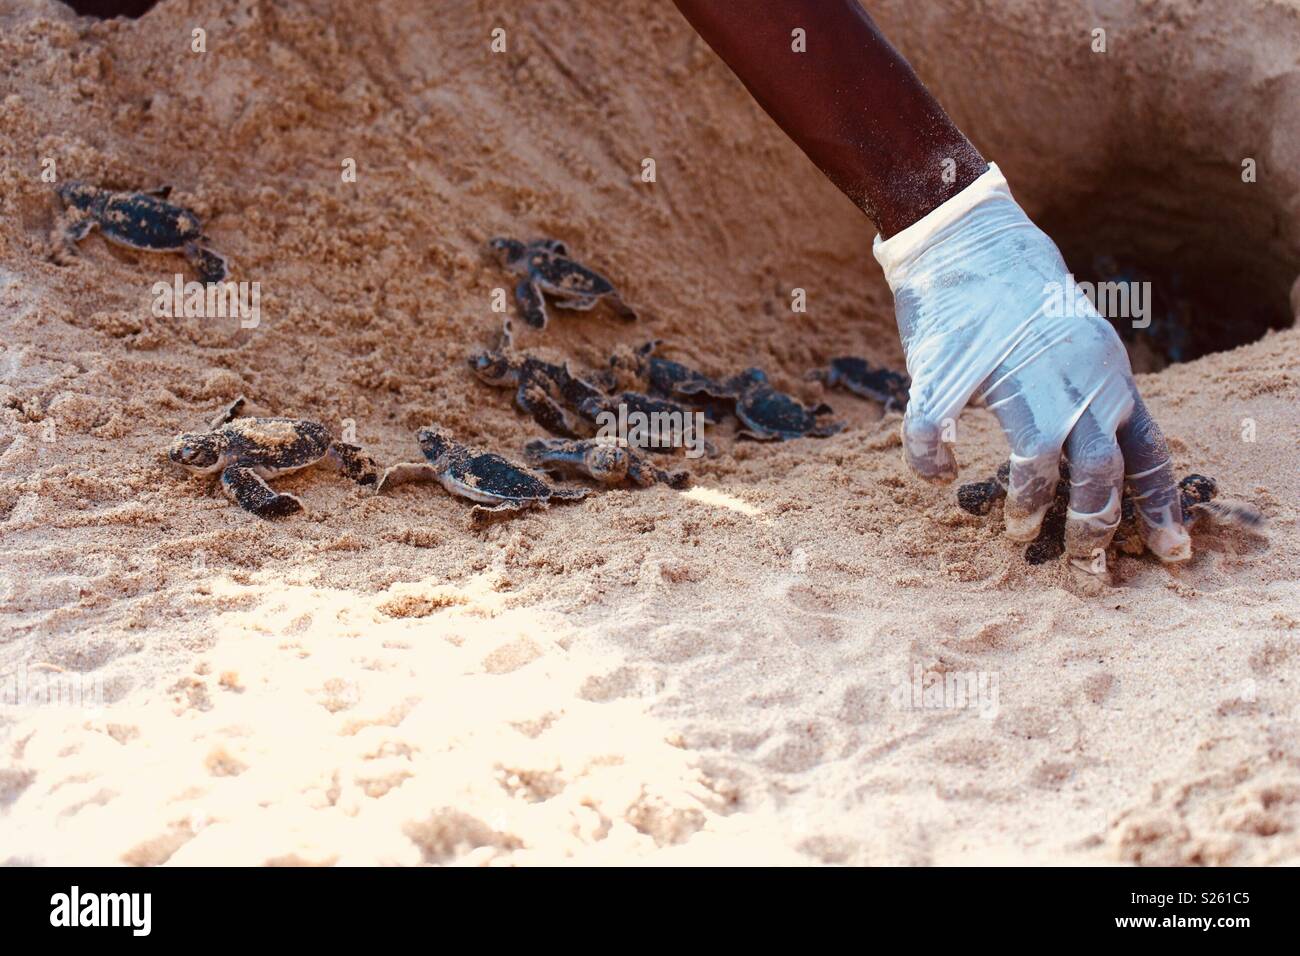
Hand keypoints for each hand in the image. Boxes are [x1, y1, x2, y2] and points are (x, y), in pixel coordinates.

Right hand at [874, 164, 1190, 563]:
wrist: (970, 239)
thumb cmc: (1022, 297)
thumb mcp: (1080, 344)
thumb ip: (1094, 394)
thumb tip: (1099, 447)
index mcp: (1108, 377)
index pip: (1147, 452)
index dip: (1160, 507)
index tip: (1171, 553)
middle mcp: (1071, 381)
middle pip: (1100, 472)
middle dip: (1093, 529)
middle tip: (1084, 564)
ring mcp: (1012, 378)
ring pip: (1036, 464)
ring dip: (1029, 507)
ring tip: (1020, 531)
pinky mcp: (950, 374)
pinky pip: (937, 433)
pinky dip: (931, 460)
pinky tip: (936, 472)